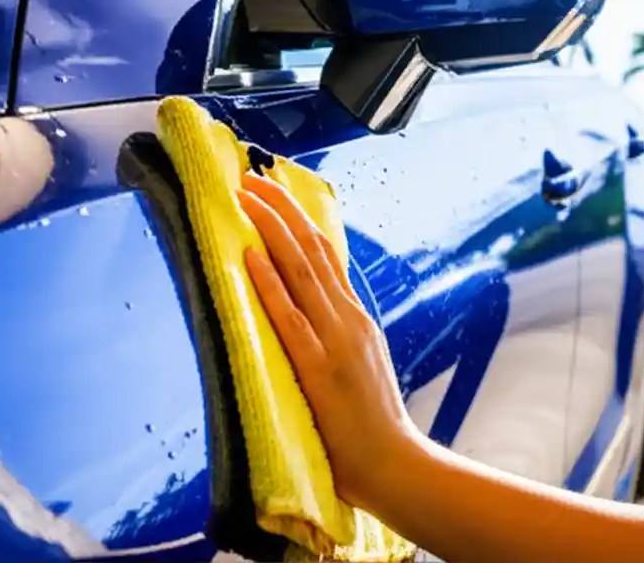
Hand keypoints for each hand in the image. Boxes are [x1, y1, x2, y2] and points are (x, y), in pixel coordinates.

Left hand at [237, 172, 418, 512]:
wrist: (396, 466)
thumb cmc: (370, 426)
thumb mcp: (358, 365)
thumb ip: (336, 335)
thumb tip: (307, 310)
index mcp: (355, 318)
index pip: (325, 254)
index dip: (297, 218)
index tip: (273, 190)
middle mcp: (348, 319)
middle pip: (312, 250)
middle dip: (280, 208)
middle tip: (250, 177)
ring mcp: (336, 341)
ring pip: (301, 270)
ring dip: (271, 228)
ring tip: (246, 196)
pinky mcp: (320, 369)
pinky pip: (290, 317)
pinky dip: (269, 282)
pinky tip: (251, 255)